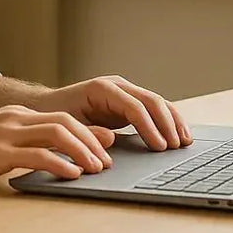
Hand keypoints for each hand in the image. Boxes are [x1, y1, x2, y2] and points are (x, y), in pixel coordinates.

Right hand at [0, 105, 115, 187]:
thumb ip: (27, 144)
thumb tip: (61, 154)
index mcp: (15, 114)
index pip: (63, 117)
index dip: (89, 134)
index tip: (105, 151)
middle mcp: (13, 118)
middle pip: (66, 122)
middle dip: (92, 142)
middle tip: (107, 163)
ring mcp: (5, 134)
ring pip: (57, 134)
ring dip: (83, 152)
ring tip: (95, 170)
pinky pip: (37, 155)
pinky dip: (60, 165)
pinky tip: (71, 176)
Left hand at [33, 75, 191, 150]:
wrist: (47, 107)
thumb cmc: (54, 117)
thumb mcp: (67, 127)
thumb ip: (88, 132)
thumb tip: (112, 138)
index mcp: (101, 88)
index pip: (134, 106)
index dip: (149, 127)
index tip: (160, 146)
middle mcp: (116, 86)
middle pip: (151, 100)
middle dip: (167, 124)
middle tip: (176, 146)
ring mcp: (124, 92)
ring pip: (157, 103)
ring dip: (173, 121)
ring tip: (185, 142)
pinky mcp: (128, 103)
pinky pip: (153, 110)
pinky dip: (168, 122)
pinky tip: (178, 136)